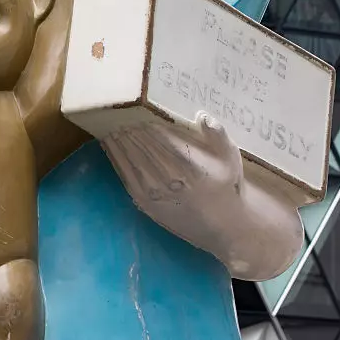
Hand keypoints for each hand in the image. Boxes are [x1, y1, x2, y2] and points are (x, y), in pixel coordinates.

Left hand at [102, 111, 302, 279]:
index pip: (159, 139)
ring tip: (109, 127)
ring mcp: (155, 194)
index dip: (144, 124)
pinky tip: (110, 148)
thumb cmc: (227, 188)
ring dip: (118, 143)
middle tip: (116, 114)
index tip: (135, 110)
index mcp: (190, 165)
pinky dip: (116, 161)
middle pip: (142, 148)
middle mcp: (169, 179)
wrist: (223, 228)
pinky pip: (126, 178)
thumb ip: (218, 135)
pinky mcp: (146, 205)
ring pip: (130, 161)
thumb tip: (201, 115)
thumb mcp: (230, 158)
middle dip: (128, 130)